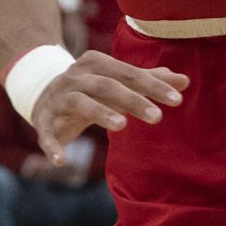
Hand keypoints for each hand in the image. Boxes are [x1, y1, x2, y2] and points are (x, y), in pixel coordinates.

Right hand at [30, 50, 187, 157]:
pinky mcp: (43, 122)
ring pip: (80, 103)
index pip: (128, 72)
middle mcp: (75, 77)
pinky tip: (62, 161)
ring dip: (100, 113)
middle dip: (132, 100)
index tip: (177, 100)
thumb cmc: (90, 88)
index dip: (153, 85)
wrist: (41, 92)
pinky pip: (46, 134)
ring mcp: (58, 99)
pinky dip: (52, 147)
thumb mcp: (117, 81)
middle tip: (157, 117)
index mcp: (95, 63)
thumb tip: (185, 81)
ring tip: (122, 126)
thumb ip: (148, 81)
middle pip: (106, 86)